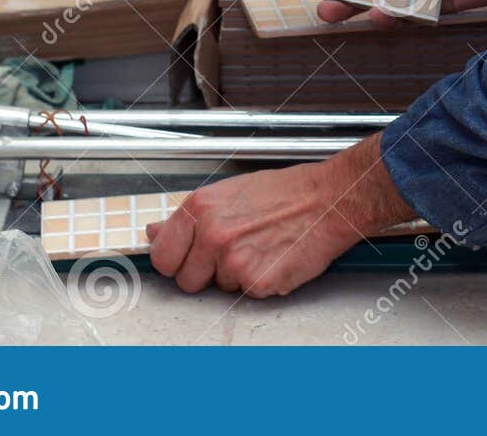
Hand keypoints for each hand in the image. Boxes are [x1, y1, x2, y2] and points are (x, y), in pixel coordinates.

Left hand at [146, 134, 412, 296]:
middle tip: (235, 252)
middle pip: (186, 281)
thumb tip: (155, 232)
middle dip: (206, 274)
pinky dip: (261, 283)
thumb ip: (191, 217)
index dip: (177, 261)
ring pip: (219, 289)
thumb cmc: (287, 193)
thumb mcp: (230, 193)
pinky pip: (246, 294)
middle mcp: (212, 234)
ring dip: (237, 277)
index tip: (190, 259)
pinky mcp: (257, 282)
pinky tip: (276, 259)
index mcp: (200, 208)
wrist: (330, 199)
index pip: (162, 256)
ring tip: (262, 248)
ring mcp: (234, 260)